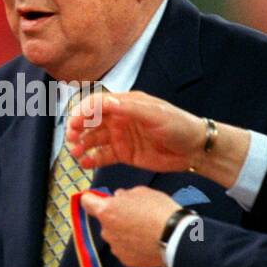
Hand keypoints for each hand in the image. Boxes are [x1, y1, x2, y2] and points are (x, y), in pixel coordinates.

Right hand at [66, 91, 203, 171]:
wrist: (195, 149)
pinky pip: (103, 156)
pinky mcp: (124, 153)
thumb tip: (106, 102)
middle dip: (78, 129)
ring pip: (94, 139)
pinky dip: (92, 159)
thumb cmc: (178, 125)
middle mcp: (120, 119)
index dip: (83, 112)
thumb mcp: (155, 114)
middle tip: (71, 139)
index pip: (97, 104)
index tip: (74, 123)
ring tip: (76, 154)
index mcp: (126, 104)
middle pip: (91, 122)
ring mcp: (121, 137)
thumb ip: (130, 108)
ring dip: (82, 145)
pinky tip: (85, 164)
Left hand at [78, 187, 178, 266]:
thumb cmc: (158, 210)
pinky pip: (125, 250)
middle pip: (105, 221)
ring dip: (125, 232)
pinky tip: (147, 242)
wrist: (175, 237)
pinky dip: (133, 246)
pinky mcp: (126, 260)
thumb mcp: (142, 192)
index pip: (86, 202)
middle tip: (135, 215)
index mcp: (107, 211)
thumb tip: (118, 197)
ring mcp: (116, 248)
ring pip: (115, 236)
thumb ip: (124, 194)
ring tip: (145, 230)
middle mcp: (106, 231)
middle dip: (116, 217)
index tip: (97, 199)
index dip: (92, 198)